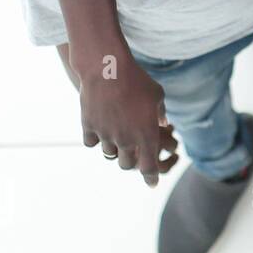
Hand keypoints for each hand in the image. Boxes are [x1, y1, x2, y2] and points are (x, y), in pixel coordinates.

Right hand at [72, 48, 177, 186]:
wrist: (108, 69)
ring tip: (116, 139)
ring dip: (114, 149)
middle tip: (133, 154)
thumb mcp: (157, 95)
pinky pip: (91, 143)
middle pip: (127, 164)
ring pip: (109, 154)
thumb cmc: (138, 80)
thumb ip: (160, 113)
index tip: (152, 183)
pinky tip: (99, 131)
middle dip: (131, 161)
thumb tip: (163, 124)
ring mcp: (106, 134)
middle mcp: (126, 139)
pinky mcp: (89, 126)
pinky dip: (96, 140)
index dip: (151, 177)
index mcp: (146, 134)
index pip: (149, 166)